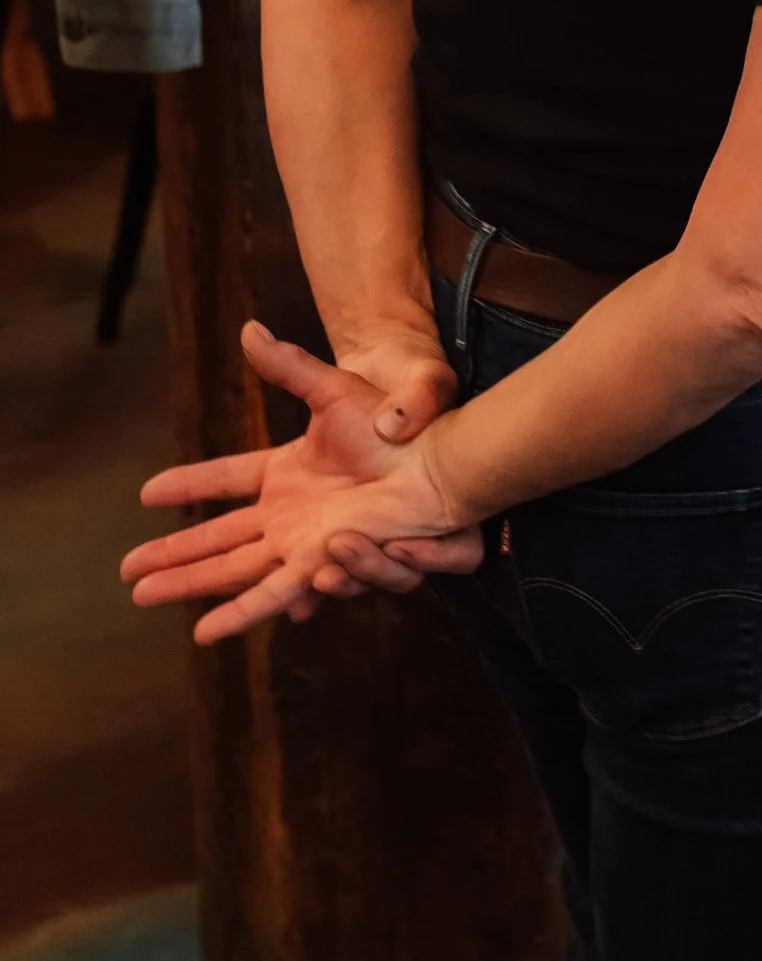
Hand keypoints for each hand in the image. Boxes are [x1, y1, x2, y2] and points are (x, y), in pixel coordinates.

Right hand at [124, 322, 483, 643]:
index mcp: (287, 471)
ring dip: (187, 583)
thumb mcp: (331, 389)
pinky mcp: (320, 563)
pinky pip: (272, 593)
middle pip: (214, 539)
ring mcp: (301, 542)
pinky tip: (205, 631)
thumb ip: (287, 367)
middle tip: (126, 570)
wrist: (436, 456)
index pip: (224, 478)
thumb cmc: (394, 423)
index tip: (146, 494)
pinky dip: (239, 611)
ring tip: (142, 595)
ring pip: (230, 570)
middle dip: (170, 556)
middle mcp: (288, 513)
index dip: (188, 486)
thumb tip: (248, 330)